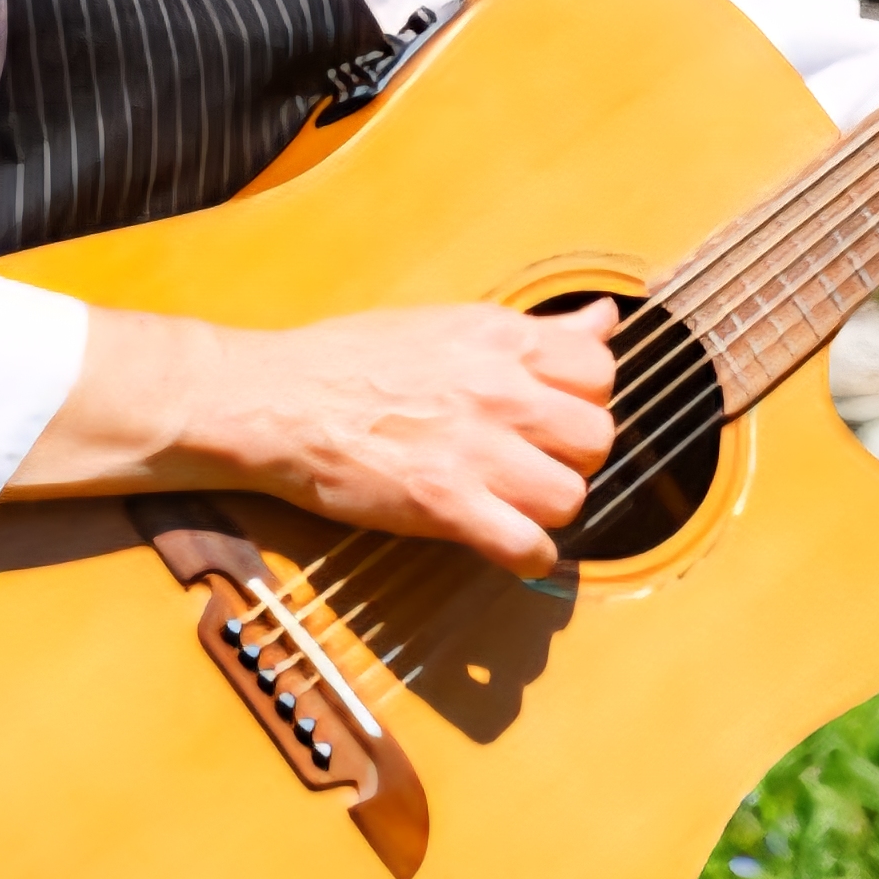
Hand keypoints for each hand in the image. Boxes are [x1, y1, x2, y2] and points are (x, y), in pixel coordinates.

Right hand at [9, 299, 618, 575]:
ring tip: (516, 506)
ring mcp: (473, 447)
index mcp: (500, 337)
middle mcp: (498, 388)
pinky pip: (526, 547)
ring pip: (569, 496)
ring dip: (549, 510)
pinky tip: (507, 548)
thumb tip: (605, 319)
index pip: (602, 370)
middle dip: (573, 459)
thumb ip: (534, 329)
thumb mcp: (450, 322)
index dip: (586, 401)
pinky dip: (527, 559)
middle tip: (536, 465)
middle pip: (597, 438)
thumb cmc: (348, 361)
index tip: (556, 416)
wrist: (273, 399)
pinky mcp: (444, 503)